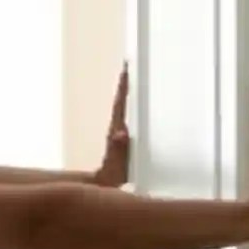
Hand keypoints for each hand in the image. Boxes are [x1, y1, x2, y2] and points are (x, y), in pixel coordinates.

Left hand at [93, 62, 130, 187]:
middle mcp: (117, 127)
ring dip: (129, 92)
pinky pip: (130, 117)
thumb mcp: (117, 163)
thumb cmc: (114, 174)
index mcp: (117, 129)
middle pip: (122, 100)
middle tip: (129, 65)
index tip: (126, 70)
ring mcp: (120, 132)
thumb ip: (118, 149)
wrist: (107, 184)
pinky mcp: (125, 138)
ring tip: (134, 76)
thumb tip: (120, 133)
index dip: (123, 87)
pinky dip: (134, 107)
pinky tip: (141, 104)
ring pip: (125, 107)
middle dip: (125, 83)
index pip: (121, 103)